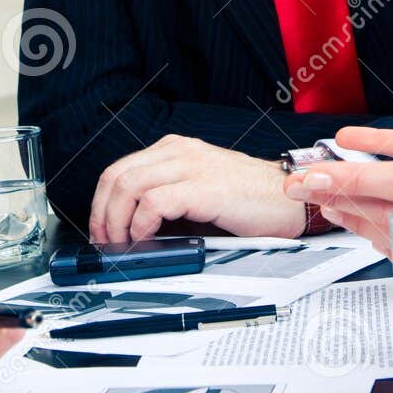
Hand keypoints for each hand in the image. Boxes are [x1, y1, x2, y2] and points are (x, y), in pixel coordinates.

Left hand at [88, 135, 305, 243]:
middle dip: (102, 213)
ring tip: (123, 244)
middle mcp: (181, 151)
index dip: (101, 202)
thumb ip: (169, 195)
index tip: (101, 229)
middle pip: (118, 176)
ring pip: (129, 186)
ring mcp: (192, 167)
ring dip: (117, 221)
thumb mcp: (201, 187)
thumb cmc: (251, 198)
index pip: (120, 169)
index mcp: (176, 149)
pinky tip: (146, 239)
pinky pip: (154, 203)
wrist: (291, 199)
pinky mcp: (204, 188)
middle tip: (106, 241)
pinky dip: (141, 225)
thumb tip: (132, 225)